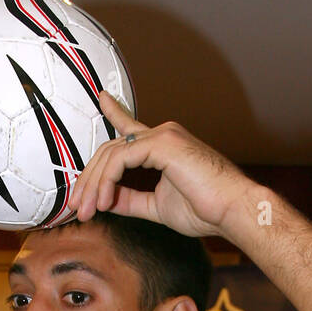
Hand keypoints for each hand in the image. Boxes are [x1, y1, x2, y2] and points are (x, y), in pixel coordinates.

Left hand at [66, 90, 249, 237]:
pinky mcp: (163, 143)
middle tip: (77, 208)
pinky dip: (107, 181)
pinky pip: (121, 159)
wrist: (233, 211)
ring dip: (93, 185)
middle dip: (89, 179)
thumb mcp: (158, 207)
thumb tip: (108, 200)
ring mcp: (162, 136)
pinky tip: (103, 201)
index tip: (101, 99)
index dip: (114, 112)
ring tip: (87, 211)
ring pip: (111, 154)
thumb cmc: (206, 210)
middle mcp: (162, 134)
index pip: (130, 129)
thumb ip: (133, 200)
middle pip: (110, 149)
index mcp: (164, 145)